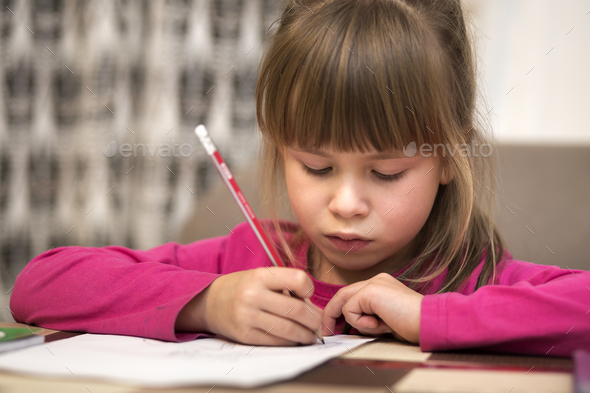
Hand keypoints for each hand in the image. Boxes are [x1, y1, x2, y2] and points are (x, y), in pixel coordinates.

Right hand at [176, 267, 322, 345]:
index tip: (308, 295)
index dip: (309, 289)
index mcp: (260, 276)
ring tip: (311, 335)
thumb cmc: (243, 287)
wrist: (210, 302)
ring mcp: (248, 317)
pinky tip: (295, 339)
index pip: (298, 279)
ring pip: (289, 330)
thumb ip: (286, 287)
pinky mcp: (245, 335)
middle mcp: (253, 295)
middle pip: (297, 310)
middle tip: (319, 323)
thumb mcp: (261, 277)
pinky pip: (276, 341)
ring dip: (306, 335)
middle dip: (315, 319)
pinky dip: (290, 342)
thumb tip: (315, 310)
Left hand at [322, 273, 422, 342]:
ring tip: (382, 326)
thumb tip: (348, 327)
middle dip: (331, 315)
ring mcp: (373, 283)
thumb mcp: (386, 320)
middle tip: (327, 333)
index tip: (334, 328)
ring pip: (345, 304)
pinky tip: (382, 323)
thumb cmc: (413, 325)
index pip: (352, 295)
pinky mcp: (370, 291)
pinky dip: (362, 323)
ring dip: (358, 323)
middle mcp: (376, 280)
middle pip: (342, 295)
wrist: (430, 323)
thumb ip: (369, 317)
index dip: (339, 311)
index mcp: (381, 285)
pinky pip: (350, 311)